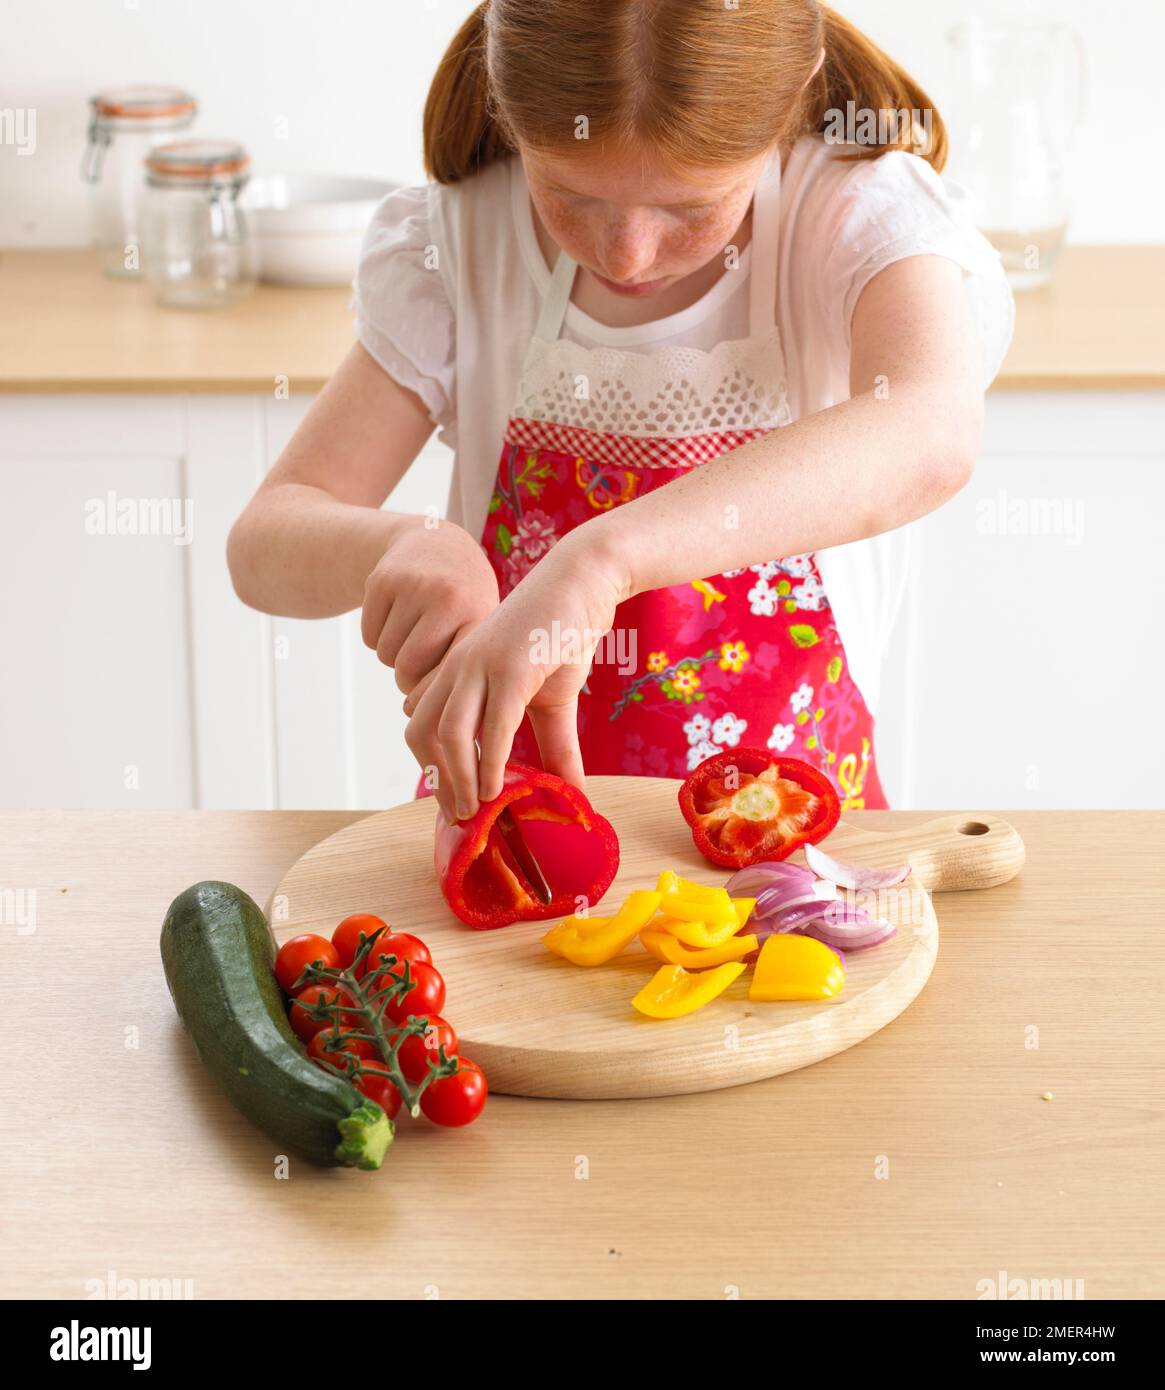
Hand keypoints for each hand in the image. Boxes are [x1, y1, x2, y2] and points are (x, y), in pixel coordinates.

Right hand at [361, 518, 499, 696]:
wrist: (434, 543)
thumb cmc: (462, 604)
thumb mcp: (478, 627)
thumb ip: (468, 672)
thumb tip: (443, 737)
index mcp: (479, 617)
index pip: (449, 678)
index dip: (434, 702)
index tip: (430, 711)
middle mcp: (449, 599)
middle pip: (409, 673)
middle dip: (409, 678)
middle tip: (421, 662)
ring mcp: (415, 586)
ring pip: (387, 657)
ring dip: (394, 656)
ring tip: (413, 634)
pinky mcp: (383, 580)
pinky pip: (369, 638)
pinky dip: (377, 637)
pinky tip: (396, 617)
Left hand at [403, 530, 629, 821]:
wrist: (583, 582)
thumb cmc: (562, 635)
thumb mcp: (553, 701)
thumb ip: (554, 747)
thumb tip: (572, 793)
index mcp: (457, 671)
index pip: (423, 725)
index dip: (432, 767)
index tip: (453, 802)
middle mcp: (457, 668)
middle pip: (420, 732)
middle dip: (436, 780)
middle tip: (460, 816)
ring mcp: (480, 666)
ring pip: (446, 732)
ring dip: (457, 779)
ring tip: (475, 810)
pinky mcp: (510, 667)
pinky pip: (491, 724)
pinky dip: (488, 762)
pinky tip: (495, 789)